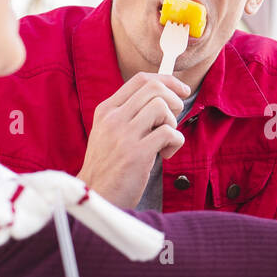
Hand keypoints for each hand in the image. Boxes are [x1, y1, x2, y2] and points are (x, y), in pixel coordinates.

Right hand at [78, 72, 189, 207]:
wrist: (95, 197)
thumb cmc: (109, 167)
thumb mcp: (110, 133)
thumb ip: (130, 115)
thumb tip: (165, 100)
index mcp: (107, 110)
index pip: (141, 80)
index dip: (167, 81)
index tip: (181, 90)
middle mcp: (113, 118)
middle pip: (154, 89)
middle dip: (174, 101)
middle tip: (172, 121)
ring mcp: (123, 135)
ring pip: (162, 107)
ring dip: (173, 123)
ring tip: (165, 141)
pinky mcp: (136, 154)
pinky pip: (169, 133)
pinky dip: (176, 142)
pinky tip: (165, 155)